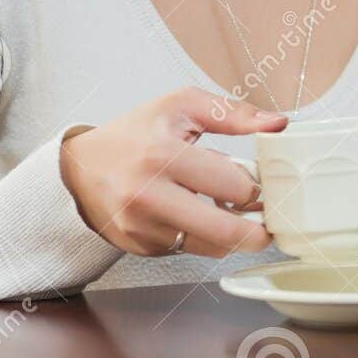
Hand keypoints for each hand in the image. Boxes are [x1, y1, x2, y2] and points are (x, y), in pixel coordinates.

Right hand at [58, 88, 285, 258]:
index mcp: (161, 156)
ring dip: (234, 235)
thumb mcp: (181, 107)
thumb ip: (233, 113)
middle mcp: (147, 198)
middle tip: (270, 222)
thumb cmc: (134, 134)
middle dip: (258, 231)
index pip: (234, 186)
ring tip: (238, 214)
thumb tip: (278, 123)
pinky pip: (188, 250)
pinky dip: (204, 237)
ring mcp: (141, 228)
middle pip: (225, 232)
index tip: (263, 182)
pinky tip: (203, 216)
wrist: (78, 169)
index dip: (256, 186)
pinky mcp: (140, 248)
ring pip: (211, 247)